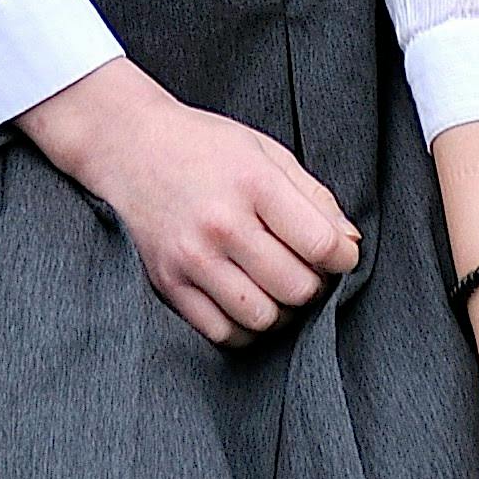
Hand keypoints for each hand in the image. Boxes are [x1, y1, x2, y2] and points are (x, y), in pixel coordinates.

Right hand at [20, 58, 359, 344]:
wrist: (128, 146)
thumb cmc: (203, 146)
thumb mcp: (265, 151)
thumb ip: (313, 196)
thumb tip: (350, 243)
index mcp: (253, 183)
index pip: (320, 244)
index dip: (342, 258)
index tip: (340, 255)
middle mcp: (222, 223)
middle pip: (296, 287)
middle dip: (314, 285)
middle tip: (306, 269)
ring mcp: (192, 258)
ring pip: (263, 317)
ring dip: (281, 310)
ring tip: (277, 286)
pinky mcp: (168, 283)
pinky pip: (222, 333)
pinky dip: (245, 328)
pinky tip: (247, 301)